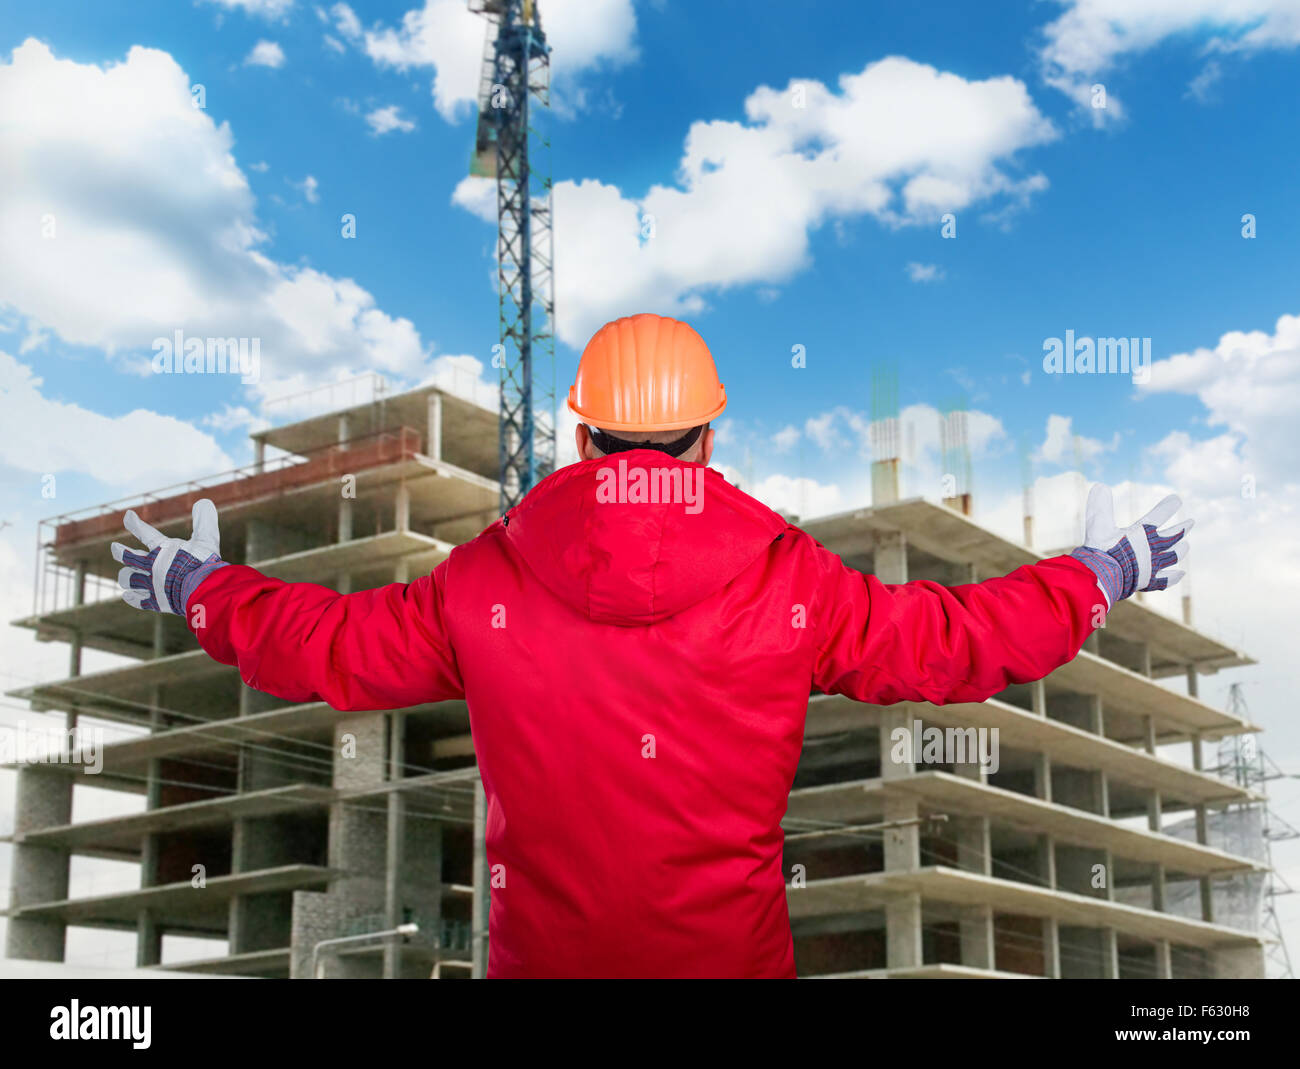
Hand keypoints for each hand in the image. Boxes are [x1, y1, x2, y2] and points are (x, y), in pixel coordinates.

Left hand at [112, 499, 226, 614]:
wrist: (203, 591)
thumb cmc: (205, 563)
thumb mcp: (207, 539)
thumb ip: (204, 521)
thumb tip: (204, 501)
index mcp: (163, 549)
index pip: (145, 533)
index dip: (134, 524)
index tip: (127, 515)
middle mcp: (152, 566)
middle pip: (129, 557)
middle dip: (121, 552)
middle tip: (114, 547)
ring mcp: (152, 585)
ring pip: (128, 579)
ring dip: (126, 577)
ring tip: (124, 576)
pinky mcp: (156, 602)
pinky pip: (138, 600)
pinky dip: (132, 597)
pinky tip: (127, 595)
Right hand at [1070, 484, 1191, 609]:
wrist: (1103, 577)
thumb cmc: (1100, 549)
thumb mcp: (1098, 524)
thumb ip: (1100, 505)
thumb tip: (1100, 485)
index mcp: (1143, 532)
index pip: (1160, 515)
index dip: (1169, 506)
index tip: (1177, 500)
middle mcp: (1153, 548)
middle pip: (1173, 536)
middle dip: (1182, 528)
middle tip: (1191, 522)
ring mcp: (1153, 566)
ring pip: (1173, 556)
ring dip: (1181, 550)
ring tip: (1186, 545)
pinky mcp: (1149, 581)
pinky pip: (1166, 579)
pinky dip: (1174, 576)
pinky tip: (1180, 574)